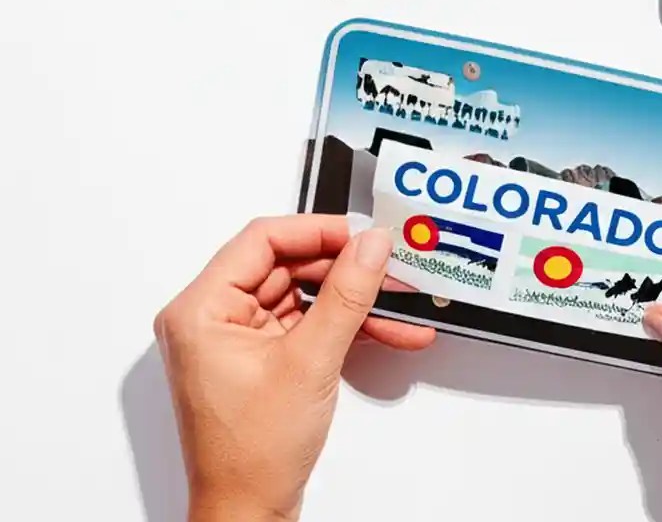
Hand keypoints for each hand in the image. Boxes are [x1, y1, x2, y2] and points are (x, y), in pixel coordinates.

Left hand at [153, 215, 436, 521]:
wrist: (248, 511)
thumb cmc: (250, 454)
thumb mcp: (310, 362)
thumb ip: (346, 296)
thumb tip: (369, 247)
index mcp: (200, 310)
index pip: (261, 241)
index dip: (317, 231)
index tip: (361, 234)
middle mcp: (212, 320)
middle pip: (287, 266)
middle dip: (345, 270)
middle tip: (388, 267)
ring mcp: (237, 341)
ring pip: (304, 296)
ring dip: (353, 302)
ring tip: (398, 304)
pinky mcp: (262, 360)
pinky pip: (307, 325)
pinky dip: (345, 328)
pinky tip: (385, 330)